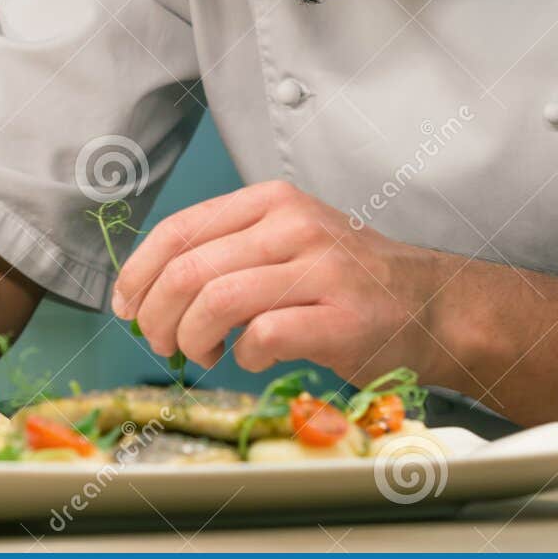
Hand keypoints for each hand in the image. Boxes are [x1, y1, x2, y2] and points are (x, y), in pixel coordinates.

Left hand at [111, 180, 449, 379]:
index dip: (138, 273)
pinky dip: (244, 356)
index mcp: (273, 201)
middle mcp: (294, 226)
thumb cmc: (348, 279)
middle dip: (156, 315)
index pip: (180, 230)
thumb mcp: (290, 238)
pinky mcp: (339, 319)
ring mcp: (320, 271)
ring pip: (216, 302)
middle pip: (188, 270)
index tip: (126, 305)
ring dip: (191, 339)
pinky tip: (253, 358)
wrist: (431, 304)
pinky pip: (262, 336)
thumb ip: (229, 249)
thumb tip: (151, 287)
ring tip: (201, 353)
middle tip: (159, 342)